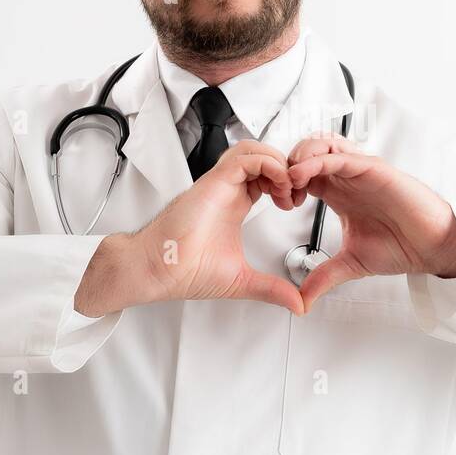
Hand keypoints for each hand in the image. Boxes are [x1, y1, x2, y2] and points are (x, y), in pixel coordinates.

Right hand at [132, 139, 304, 314]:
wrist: (158, 269)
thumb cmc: (184, 270)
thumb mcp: (243, 280)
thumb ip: (272, 289)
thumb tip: (297, 304)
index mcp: (234, 205)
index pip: (265, 176)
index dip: (286, 183)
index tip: (295, 204)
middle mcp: (227, 191)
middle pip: (262, 157)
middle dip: (287, 169)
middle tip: (297, 193)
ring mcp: (220, 184)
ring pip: (253, 150)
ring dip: (277, 162)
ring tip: (287, 188)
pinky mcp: (213, 182)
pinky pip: (244, 158)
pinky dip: (268, 164)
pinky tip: (278, 185)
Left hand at [286, 134, 455, 312]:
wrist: (432, 247)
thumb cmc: (401, 246)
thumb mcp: (351, 264)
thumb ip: (324, 276)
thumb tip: (302, 299)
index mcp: (338, 193)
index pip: (300, 173)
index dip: (283, 184)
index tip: (278, 204)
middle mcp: (346, 177)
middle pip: (304, 152)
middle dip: (284, 166)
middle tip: (278, 191)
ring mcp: (359, 170)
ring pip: (319, 145)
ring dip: (297, 157)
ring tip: (289, 180)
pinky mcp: (373, 168)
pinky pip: (339, 155)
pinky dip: (315, 161)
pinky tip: (301, 176)